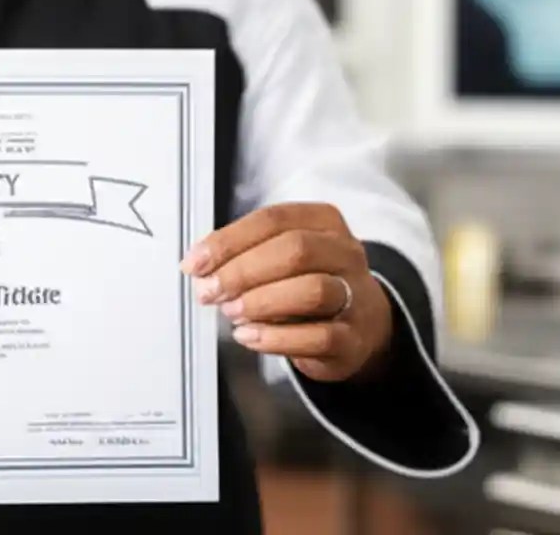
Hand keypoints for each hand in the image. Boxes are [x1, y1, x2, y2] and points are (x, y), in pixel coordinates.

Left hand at [181, 203, 391, 381]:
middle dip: (242, 271)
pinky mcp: (352, 339)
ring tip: (231, 313)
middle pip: (295, 250)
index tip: (196, 263)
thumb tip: (200, 267)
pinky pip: (318, 336)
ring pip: (312, 290)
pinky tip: (249, 336)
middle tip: (209, 291)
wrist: (363, 327)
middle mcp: (345, 253)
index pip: (273, 220)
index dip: (229, 240)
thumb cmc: (310, 284)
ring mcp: (355, 295)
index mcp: (324, 223)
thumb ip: (245, 255)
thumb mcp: (283, 258)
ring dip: (261, 302)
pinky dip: (276, 338)